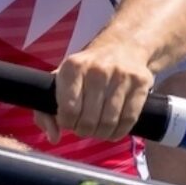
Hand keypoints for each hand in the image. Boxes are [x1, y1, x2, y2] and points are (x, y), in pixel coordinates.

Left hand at [38, 41, 152, 142]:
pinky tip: (113, 130)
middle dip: (84, 131)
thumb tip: (53, 137)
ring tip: (98, 130)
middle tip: (85, 128)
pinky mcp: (140, 83)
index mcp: (72, 67)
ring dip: (101, 134)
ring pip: (108, 122)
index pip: (67, 110)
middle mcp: (97, 69)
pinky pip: (129, 119)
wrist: (122, 47)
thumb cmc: (86, 71)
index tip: (69, 121)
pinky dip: (119, 132)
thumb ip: (45, 111)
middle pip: (88, 120)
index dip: (67, 123)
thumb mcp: (61, 81)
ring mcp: (120, 75)